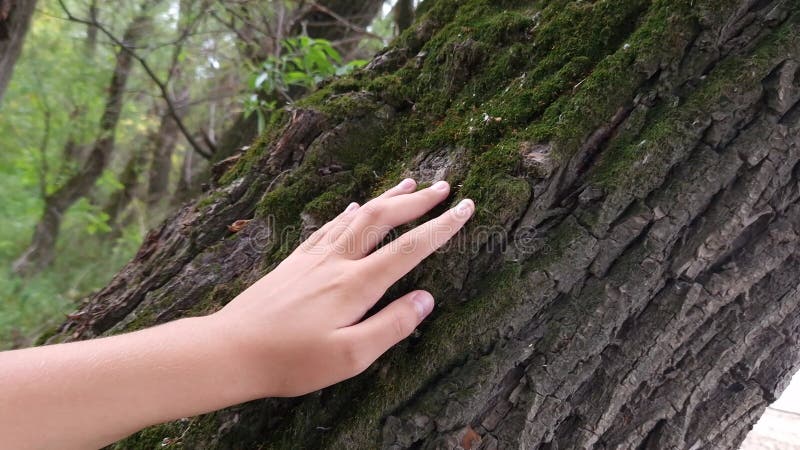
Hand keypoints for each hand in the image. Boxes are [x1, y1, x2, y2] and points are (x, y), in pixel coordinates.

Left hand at [214, 178, 473, 396]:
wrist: (231, 350)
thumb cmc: (291, 360)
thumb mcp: (350, 356)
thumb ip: (392, 325)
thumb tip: (426, 299)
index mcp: (356, 284)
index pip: (410, 247)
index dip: (441, 226)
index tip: (466, 208)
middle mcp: (337, 262)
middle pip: (383, 218)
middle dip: (417, 200)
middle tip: (444, 185)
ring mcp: (313, 258)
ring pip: (357, 215)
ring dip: (386, 198)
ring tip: (409, 182)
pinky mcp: (294, 262)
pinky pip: (329, 226)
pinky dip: (349, 212)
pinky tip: (354, 206)